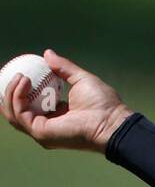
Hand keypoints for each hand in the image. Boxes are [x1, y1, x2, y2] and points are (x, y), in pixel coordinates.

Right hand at [2, 50, 132, 152]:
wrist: (113, 120)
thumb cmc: (104, 104)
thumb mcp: (80, 79)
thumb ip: (64, 68)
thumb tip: (47, 53)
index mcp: (56, 116)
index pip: (30, 105)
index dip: (19, 90)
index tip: (19, 73)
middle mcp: (47, 126)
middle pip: (16, 110)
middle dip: (9, 92)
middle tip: (14, 73)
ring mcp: (42, 131)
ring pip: (13, 113)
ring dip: (11, 92)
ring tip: (21, 76)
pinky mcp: (41, 132)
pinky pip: (19, 113)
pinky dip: (17, 96)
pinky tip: (25, 82)